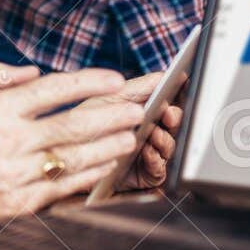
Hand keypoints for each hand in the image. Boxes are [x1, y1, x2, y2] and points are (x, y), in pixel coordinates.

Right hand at [0, 62, 146, 230]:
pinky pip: (63, 186)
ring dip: (108, 146)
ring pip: (75, 157)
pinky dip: (89, 175)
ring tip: (131, 135)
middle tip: (137, 109)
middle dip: (113, 115)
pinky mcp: (19, 202)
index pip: (54, 90)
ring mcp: (16, 174)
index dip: (89, 83)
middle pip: (74, 125)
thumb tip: (34, 73)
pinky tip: (106, 164)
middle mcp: (9, 141)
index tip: (116, 79)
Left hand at [76, 70, 184, 193]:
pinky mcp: (146, 175)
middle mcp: (152, 132)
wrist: (70, 152)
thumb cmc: (88, 122)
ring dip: (164, 139)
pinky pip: (159, 169)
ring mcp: (151, 154)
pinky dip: (155, 159)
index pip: (169, 104)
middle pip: (174, 126)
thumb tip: (162, 75)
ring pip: (169, 147)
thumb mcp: (111, 98)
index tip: (180, 89)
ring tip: (155, 133)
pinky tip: (148, 151)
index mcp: (147, 112)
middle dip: (174, 118)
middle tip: (169, 113)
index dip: (177, 97)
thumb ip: (138, 87)